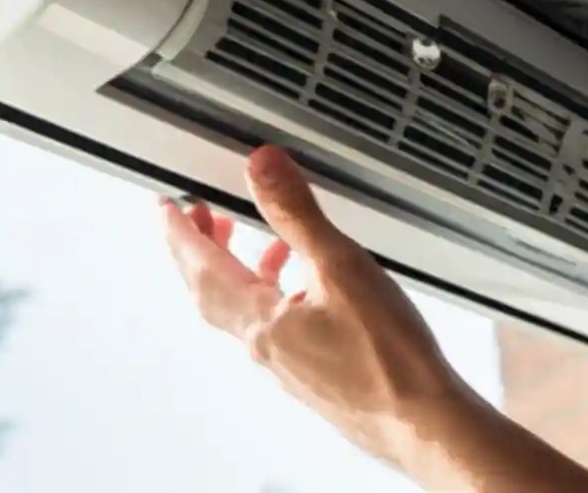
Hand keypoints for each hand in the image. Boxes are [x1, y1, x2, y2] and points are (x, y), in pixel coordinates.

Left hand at [163, 145, 467, 472]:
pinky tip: (310, 294)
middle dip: (202, 252)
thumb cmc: (387, 358)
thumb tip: (261, 168)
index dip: (181, 233)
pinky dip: (278, 299)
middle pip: (213, 294)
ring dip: (243, 274)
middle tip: (202, 220)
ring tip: (265, 246)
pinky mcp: (316, 376)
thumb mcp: (341, 266)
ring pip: (248, 313)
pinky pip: (279, 330)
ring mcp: (291, 366)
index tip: (167, 209)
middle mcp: (267, 348)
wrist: (420, 420)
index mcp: (262, 321)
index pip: (203, 269)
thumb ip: (298, 213)